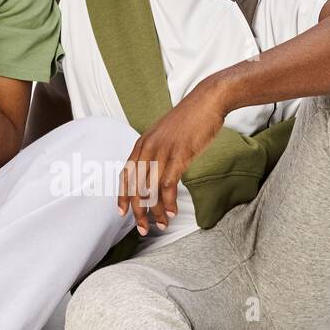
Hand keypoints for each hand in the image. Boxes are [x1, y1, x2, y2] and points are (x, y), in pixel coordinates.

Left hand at [117, 82, 224, 234]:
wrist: (207, 101)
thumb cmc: (190, 119)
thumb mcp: (165, 135)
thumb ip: (158, 153)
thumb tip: (157, 173)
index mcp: (142, 143)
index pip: (126, 174)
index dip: (122, 195)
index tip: (122, 212)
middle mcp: (147, 148)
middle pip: (136, 186)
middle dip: (138, 211)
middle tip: (143, 228)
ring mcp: (162, 152)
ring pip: (151, 189)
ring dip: (155, 211)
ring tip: (161, 224)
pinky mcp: (178, 155)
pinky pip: (168, 184)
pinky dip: (169, 201)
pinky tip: (172, 211)